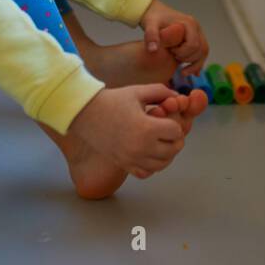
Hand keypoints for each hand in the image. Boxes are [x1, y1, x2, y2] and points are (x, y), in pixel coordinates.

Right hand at [69, 84, 184, 177]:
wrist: (85, 113)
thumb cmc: (112, 100)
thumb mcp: (138, 91)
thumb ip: (162, 92)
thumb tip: (178, 97)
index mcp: (146, 128)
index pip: (176, 132)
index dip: (175, 123)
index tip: (167, 118)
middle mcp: (140, 147)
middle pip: (173, 150)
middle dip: (174, 139)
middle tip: (167, 130)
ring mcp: (131, 159)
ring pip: (162, 164)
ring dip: (166, 153)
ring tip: (160, 141)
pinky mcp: (123, 164)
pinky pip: (146, 173)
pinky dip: (152, 165)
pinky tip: (149, 152)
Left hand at [139, 0, 209, 73]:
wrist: (154, 11)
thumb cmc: (153, 17)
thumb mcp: (150, 25)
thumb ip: (151, 36)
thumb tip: (153, 50)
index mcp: (189, 24)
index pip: (193, 44)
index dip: (183, 53)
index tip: (170, 52)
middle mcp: (196, 28)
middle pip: (201, 49)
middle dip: (189, 58)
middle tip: (174, 58)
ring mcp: (197, 33)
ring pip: (204, 52)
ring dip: (195, 64)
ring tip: (183, 72)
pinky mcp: (195, 38)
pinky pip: (201, 52)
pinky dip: (197, 63)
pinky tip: (192, 72)